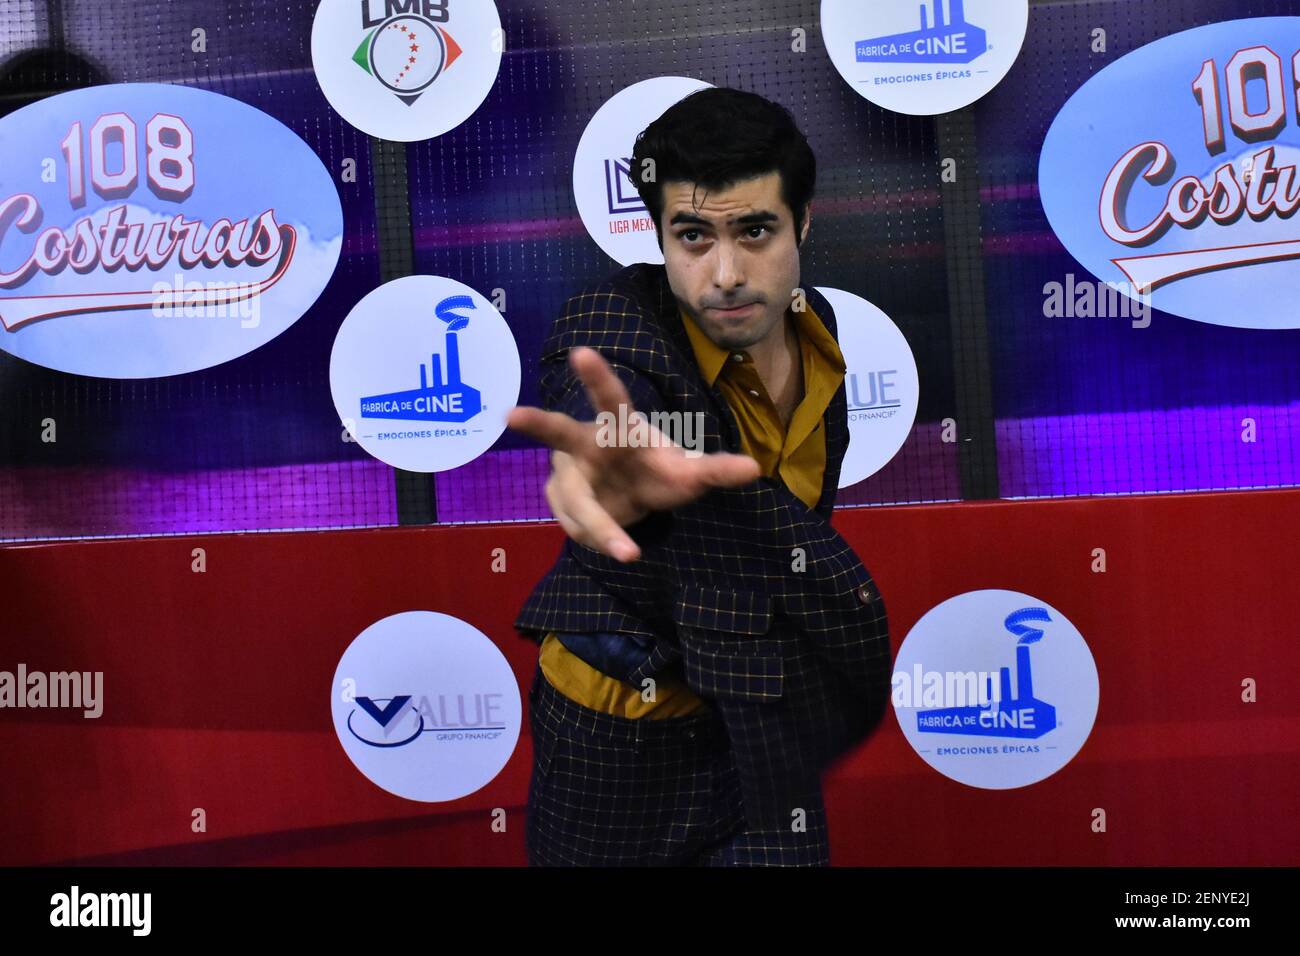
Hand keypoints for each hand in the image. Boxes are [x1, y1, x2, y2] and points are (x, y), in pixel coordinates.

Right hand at [506, 346, 760, 562]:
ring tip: (631, 556)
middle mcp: (585, 448)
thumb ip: (714, 471)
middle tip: (511, 414)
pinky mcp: (560, 506)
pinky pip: (581, 529)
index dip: (596, 378)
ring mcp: (567, 477)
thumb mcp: (686, 474)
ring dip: (600, 528)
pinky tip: (620, 544)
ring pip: (575, 503)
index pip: (610, 400)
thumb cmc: (654, 472)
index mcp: (618, 430)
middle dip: (538, 424)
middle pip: (561, 434)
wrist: (627, 496)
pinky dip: (606, 540)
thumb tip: (754, 469)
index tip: (581, 353)